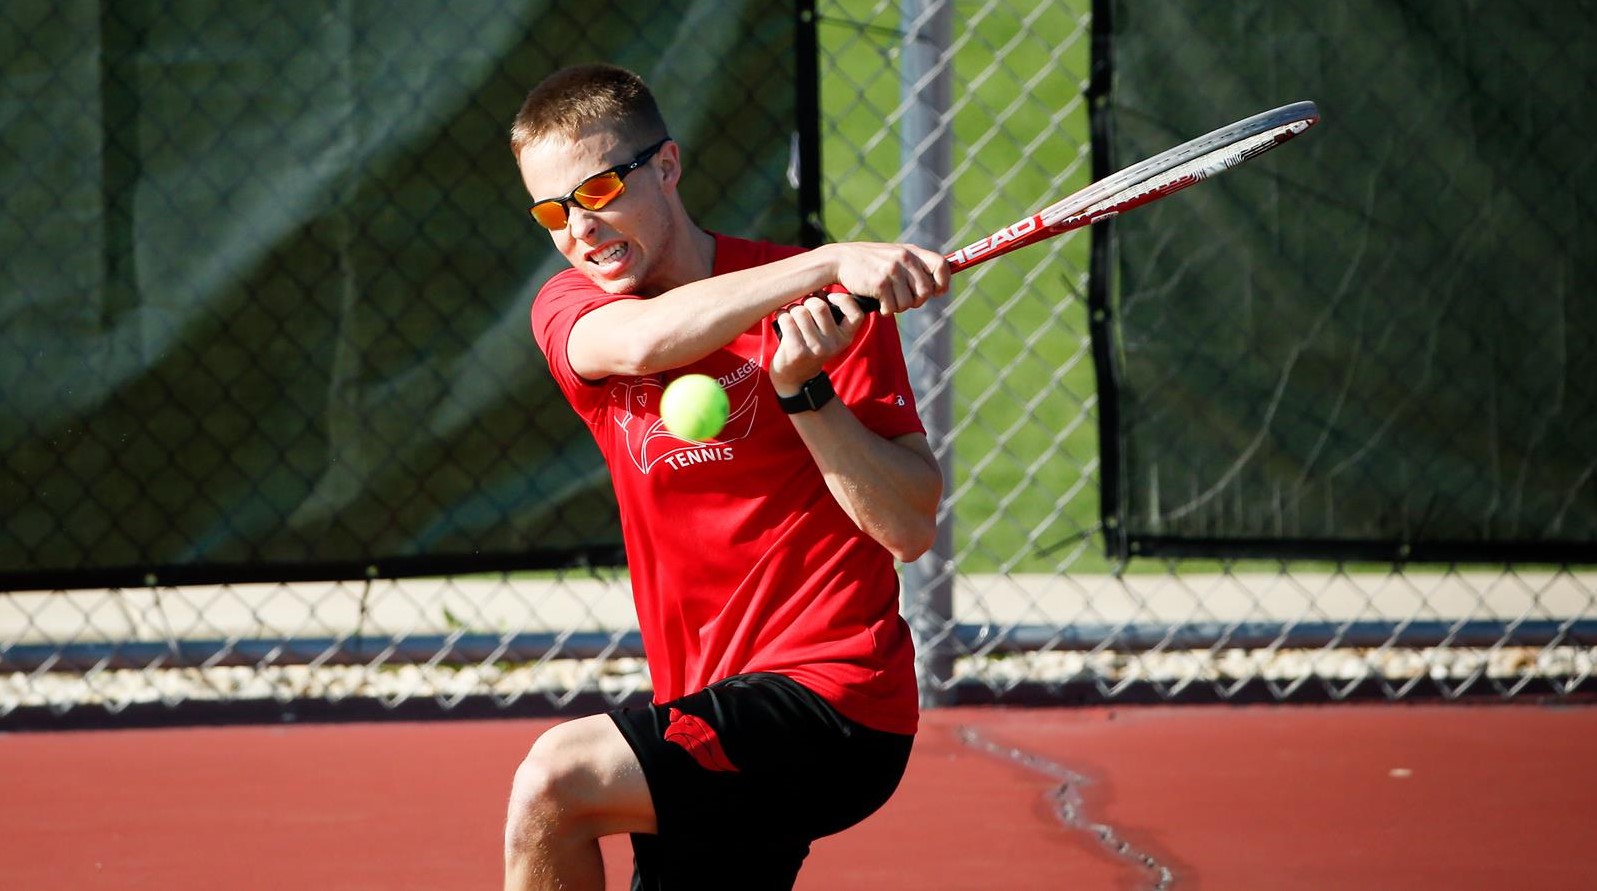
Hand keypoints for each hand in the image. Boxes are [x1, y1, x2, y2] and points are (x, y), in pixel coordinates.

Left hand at [770, 291, 868, 393]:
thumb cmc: (812, 347)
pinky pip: (787, 319)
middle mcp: (834, 344)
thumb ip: (831, 315)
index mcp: (846, 338)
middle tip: (803, 309)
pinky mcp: (798, 352)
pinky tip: (783, 321)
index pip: (855, 312)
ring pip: (800, 311)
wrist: (796, 378)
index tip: (830, 297)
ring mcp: (816, 349)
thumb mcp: (829, 335)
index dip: (843, 299)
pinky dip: (782, 316)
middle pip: (819, 305)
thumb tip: (819, 291)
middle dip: (807, 302)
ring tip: (792, 317)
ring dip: (792, 310)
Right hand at [825, 242, 951, 315]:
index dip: (943, 282)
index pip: (941, 265)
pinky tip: (877, 301)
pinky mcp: (880, 283)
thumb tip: (938, 287)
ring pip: (908, 303)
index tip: (938, 292)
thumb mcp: (895, 256)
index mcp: (911, 251)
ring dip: (898, 307)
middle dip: (916, 301)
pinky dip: (885, 310)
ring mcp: (892, 270)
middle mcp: (904, 258)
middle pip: (926, 292)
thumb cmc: (870, 262)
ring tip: (886, 298)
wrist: (840, 260)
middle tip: (902, 299)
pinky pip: (892, 308)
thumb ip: (915, 266)